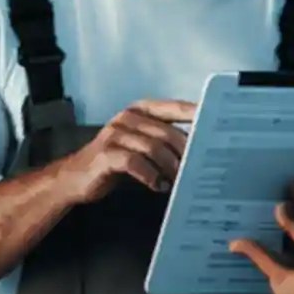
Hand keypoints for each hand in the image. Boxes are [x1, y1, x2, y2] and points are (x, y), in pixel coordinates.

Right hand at [58, 99, 194, 203]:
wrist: (76, 178)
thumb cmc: (116, 161)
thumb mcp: (142, 146)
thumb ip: (165, 141)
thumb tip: (202, 149)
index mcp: (141, 110)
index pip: (175, 107)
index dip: (196, 113)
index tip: (217, 124)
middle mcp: (128, 117)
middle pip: (167, 132)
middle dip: (185, 153)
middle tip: (197, 171)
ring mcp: (115, 134)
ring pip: (153, 147)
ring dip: (170, 167)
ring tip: (177, 182)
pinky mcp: (105, 154)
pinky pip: (134, 163)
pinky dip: (150, 176)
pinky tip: (158, 186)